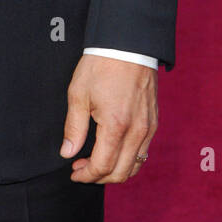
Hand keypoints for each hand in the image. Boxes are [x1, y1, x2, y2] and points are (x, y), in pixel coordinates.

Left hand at [60, 54, 156, 183]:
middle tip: (81, 168)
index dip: (86, 175)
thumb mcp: (79, 94)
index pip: (103, 166)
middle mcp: (137, 131)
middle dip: (99, 177)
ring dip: (115, 171)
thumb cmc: (101, 65)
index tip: (73, 172)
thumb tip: (67, 152)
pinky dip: (129, 159)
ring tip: (96, 162)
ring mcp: (149, 127)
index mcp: (116, 126)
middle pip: (121, 173)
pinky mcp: (154, 121)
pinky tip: (113, 149)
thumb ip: (74, 128)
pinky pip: (144, 151)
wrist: (128, 43)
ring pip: (135, 165)